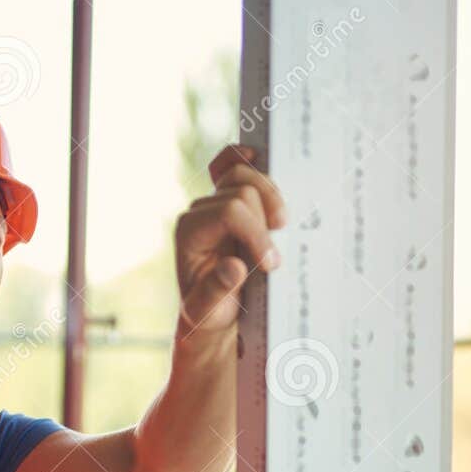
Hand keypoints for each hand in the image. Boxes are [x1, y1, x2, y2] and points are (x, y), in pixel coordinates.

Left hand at [174, 144, 287, 339]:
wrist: (211, 310)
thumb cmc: (208, 312)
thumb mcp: (208, 313)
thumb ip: (216, 291)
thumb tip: (234, 267)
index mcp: (189, 232)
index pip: (230, 212)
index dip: (256, 233)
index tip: (272, 264)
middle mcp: (199, 211)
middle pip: (241, 190)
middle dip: (265, 219)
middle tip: (277, 255)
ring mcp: (214, 202)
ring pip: (244, 174)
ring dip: (270, 195)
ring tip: (281, 224)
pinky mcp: (230, 201)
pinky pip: (234, 165)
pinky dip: (250, 162)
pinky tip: (261, 158)